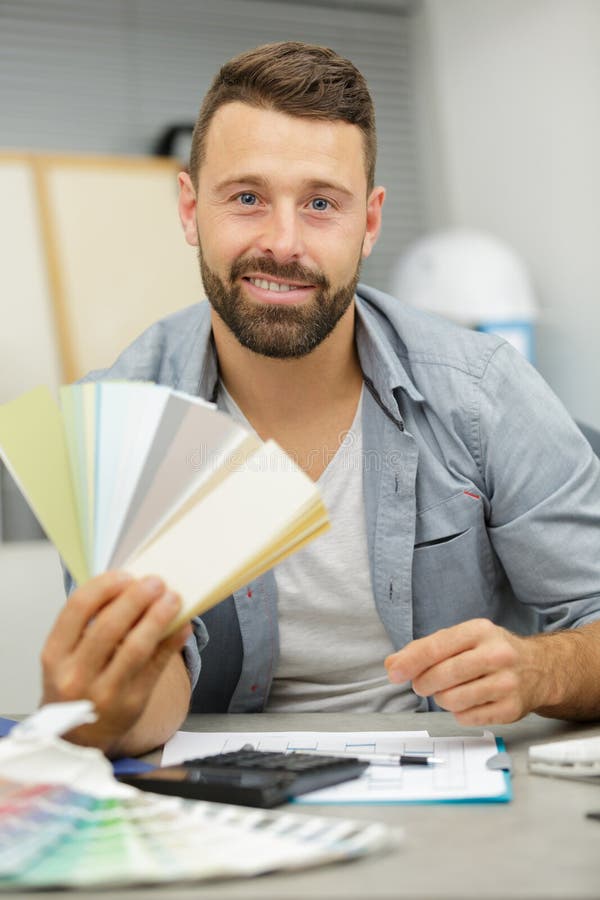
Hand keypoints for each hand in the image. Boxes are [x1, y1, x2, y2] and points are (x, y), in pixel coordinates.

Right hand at [41, 571, 191, 753]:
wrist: (79, 736)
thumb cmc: (76, 683)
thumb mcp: (66, 656)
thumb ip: (89, 624)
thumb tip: (132, 585)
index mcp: (55, 655)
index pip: (77, 609)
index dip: (104, 587)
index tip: (125, 575)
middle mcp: (74, 676)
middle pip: (108, 626)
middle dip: (136, 598)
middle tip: (156, 581)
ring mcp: (103, 693)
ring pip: (135, 648)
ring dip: (158, 618)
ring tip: (173, 598)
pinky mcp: (131, 705)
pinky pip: (156, 667)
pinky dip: (172, 642)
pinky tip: (183, 625)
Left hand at [384, 618, 545, 724]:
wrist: (539, 669)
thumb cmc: (491, 652)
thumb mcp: (462, 639)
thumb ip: (425, 649)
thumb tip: (393, 665)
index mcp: (479, 631)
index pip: (436, 647)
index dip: (410, 662)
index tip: (394, 673)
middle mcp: (496, 655)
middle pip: (442, 676)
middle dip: (424, 684)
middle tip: (423, 684)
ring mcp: (506, 683)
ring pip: (452, 700)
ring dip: (442, 699)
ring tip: (449, 692)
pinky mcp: (510, 709)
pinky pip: (467, 718)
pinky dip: (460, 713)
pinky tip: (469, 701)